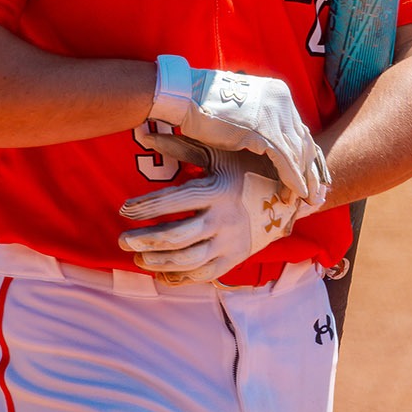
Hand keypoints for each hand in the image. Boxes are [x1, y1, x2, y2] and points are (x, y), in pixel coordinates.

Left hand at [117, 129, 312, 283]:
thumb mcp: (216, 154)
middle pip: (176, 237)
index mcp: (217, 190)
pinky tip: (159, 270)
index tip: (123, 209)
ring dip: (157, 261)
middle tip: (122, 240)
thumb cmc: (245, 169)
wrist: (288, 196)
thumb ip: (179, 147)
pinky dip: (178, 276)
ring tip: (137, 257)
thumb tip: (144, 134)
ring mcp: (230, 243)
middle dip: (144, 241)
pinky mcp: (234, 259)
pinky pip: (202, 275)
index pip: (173, 201)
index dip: (144, 207)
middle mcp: (223, 219)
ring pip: (186, 260)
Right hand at [149, 55, 330, 207]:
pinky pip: (285, 160)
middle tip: (316, 192)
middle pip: (305, 141)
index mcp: (279, 94)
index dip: (307, 156)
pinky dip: (292, 179)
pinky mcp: (263, 129)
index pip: (300, 130)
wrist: (184, 96)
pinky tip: (295, 194)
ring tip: (305, 200)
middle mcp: (282, 100)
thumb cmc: (204, 107)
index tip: (312, 176)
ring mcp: (274, 113)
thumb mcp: (242, 112)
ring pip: (299, 152)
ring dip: (303, 179)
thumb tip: (268, 146)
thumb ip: (260, 123)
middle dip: (311, 170)